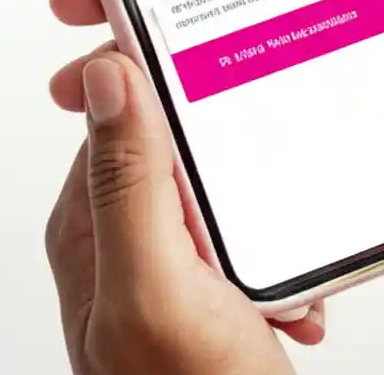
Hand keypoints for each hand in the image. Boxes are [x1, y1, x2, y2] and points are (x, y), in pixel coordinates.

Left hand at [46, 52, 322, 373]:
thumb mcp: (160, 285)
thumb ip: (128, 182)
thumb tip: (105, 76)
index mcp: (90, 227)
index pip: (121, 115)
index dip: (173, 94)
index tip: (222, 79)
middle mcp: (121, 247)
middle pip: (185, 159)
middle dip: (241, 180)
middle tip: (264, 213)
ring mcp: (168, 277)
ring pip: (230, 204)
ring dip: (272, 232)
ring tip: (281, 277)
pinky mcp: (210, 302)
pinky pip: (256, 252)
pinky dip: (286, 274)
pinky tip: (293, 307)